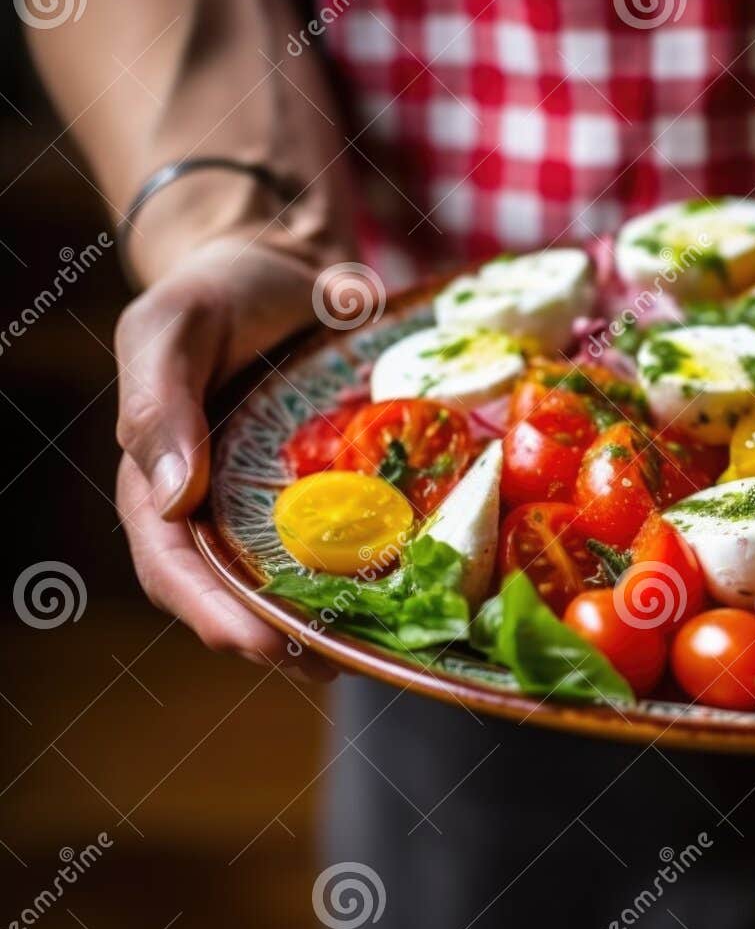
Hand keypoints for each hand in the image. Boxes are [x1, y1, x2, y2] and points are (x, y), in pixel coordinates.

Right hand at [114, 236, 344, 679]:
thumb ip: (157, 402)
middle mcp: (222, 512)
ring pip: (305, 584)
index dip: (214, 614)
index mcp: (162, 487)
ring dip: (340, 623)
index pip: (175, 570)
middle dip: (287, 641)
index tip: (262, 645)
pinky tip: (423, 588)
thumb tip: (169, 491)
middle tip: (337, 664)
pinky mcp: (342, 492)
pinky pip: (361, 542)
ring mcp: (284, 509)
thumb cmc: (216, 293)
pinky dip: (384, 571)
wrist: (289, 264)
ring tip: (384, 649)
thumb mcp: (168, 328)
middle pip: (243, 597)